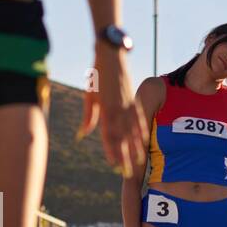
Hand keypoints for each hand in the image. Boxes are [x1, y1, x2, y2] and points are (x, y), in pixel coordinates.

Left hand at [80, 45, 146, 178]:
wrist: (111, 54)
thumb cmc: (96, 74)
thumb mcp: (90, 96)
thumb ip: (88, 117)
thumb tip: (82, 135)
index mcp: (106, 109)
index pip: (109, 135)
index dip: (111, 151)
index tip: (113, 165)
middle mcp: (119, 109)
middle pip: (122, 138)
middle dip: (125, 156)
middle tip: (127, 173)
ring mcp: (129, 105)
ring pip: (133, 131)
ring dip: (136, 148)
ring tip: (139, 161)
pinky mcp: (135, 100)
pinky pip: (141, 119)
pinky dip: (143, 130)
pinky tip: (144, 140)